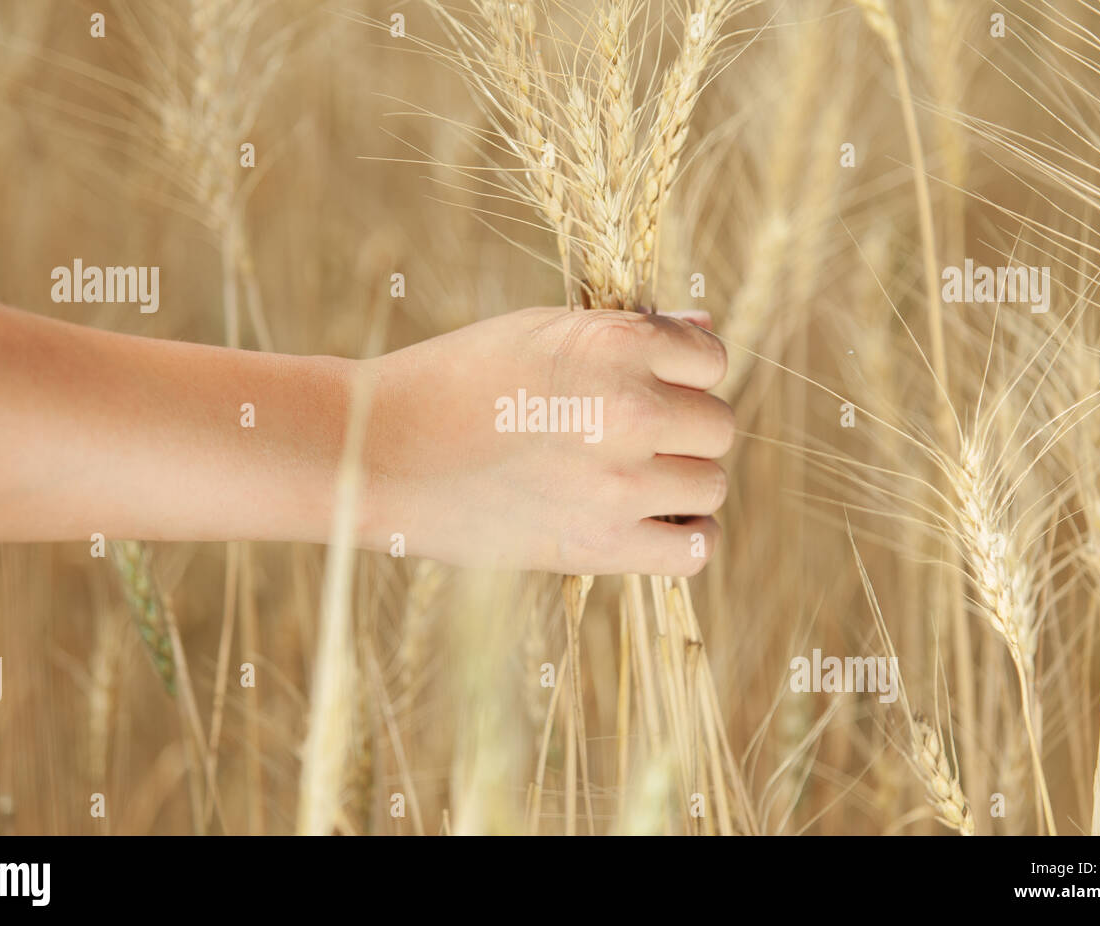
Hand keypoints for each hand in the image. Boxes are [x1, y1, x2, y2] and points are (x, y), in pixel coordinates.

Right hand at [359, 306, 733, 574]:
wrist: (382, 452)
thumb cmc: (455, 380)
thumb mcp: (540, 331)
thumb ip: (629, 334)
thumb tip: (704, 334)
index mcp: (615, 344)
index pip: (712, 360)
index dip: (684, 375)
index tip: (651, 388)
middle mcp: (630, 410)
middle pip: (718, 427)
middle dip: (685, 431)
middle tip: (634, 439)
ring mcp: (619, 483)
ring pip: (712, 487)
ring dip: (684, 485)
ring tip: (637, 483)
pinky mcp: (600, 545)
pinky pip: (693, 549)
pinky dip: (687, 539)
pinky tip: (656, 526)